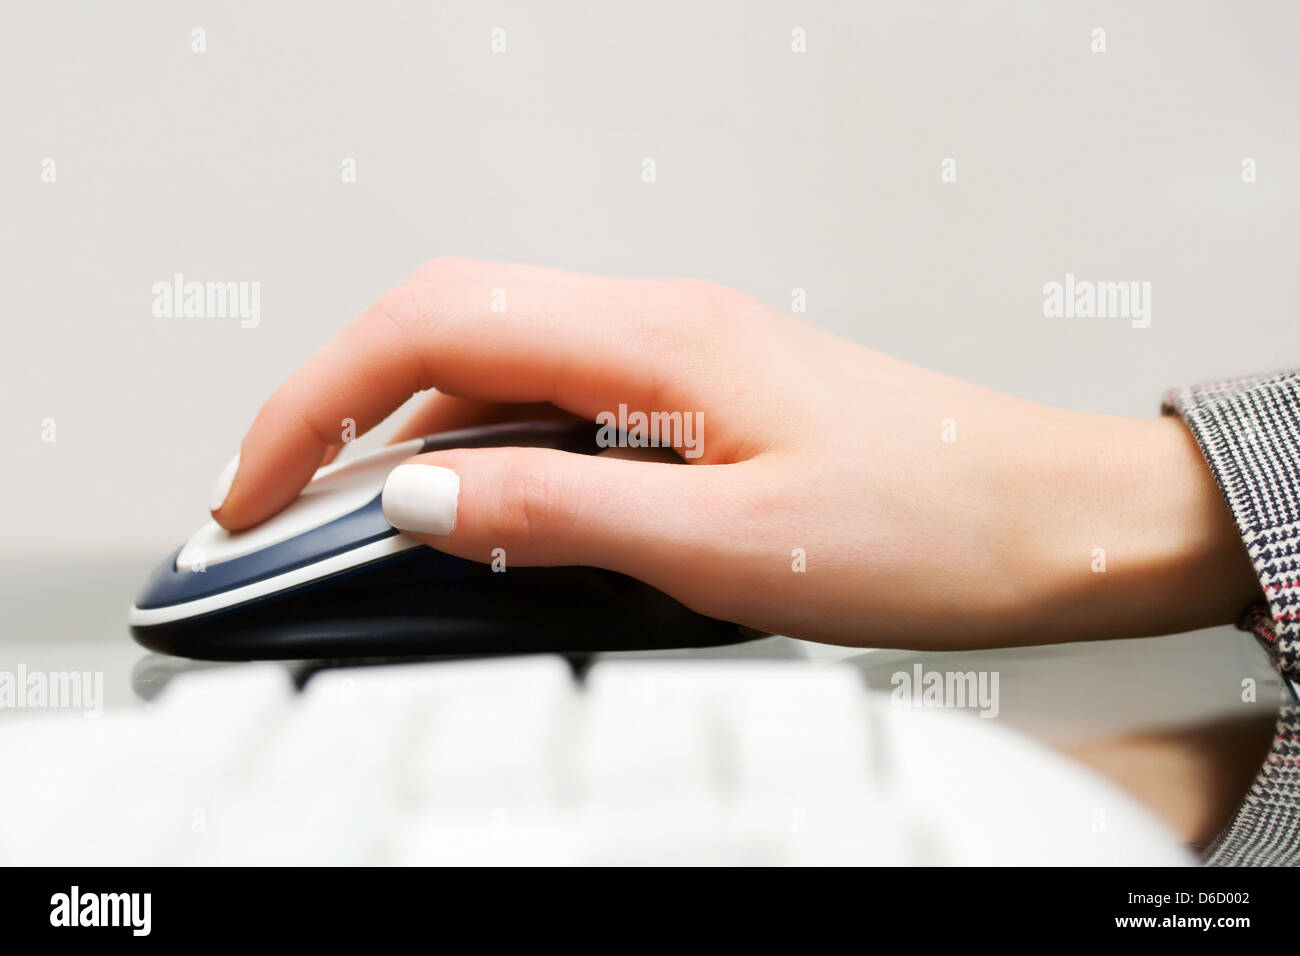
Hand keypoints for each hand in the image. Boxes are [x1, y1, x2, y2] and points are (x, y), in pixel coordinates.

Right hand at [211, 259, 1260, 647]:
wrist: (1048, 521)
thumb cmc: (935, 525)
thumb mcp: (730, 549)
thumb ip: (562, 515)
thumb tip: (425, 498)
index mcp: (658, 340)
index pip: (431, 325)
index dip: (316, 399)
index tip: (256, 484)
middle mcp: (659, 327)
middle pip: (447, 326)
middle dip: (339, 405)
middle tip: (278, 500)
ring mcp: (678, 359)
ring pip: (499, 368)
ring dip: (414, 434)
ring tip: (359, 523)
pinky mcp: (697, 401)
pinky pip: (559, 406)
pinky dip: (491, 452)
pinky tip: (481, 513)